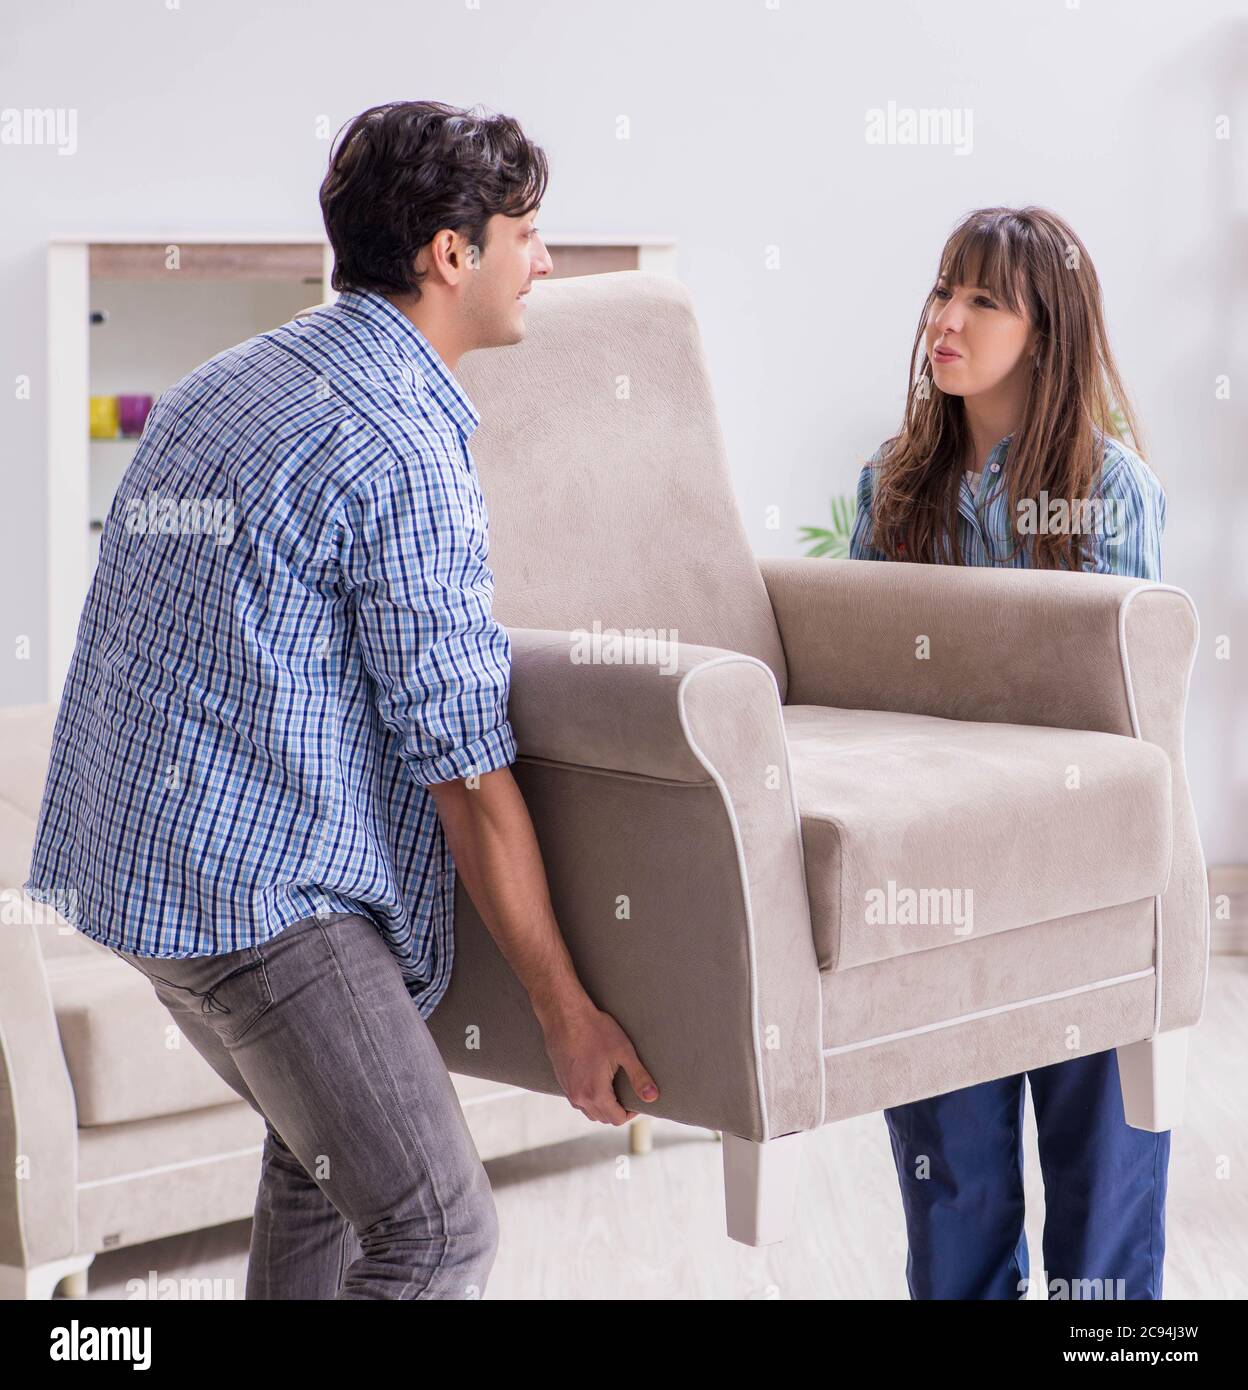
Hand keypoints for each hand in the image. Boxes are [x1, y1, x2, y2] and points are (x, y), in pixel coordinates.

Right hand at [539, 998, 659, 1124]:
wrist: (564, 1014)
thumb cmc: (595, 1030)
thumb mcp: (623, 1051)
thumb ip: (639, 1077)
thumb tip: (652, 1097)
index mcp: (595, 1094)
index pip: (616, 1119)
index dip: (631, 1113)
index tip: (637, 1100)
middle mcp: (578, 1097)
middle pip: (602, 1117)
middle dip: (617, 1111)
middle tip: (627, 1094)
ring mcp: (567, 1089)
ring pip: (588, 1111)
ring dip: (602, 1106)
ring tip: (613, 1089)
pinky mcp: (560, 1080)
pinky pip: (577, 1099)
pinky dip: (588, 1098)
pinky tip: (595, 1081)